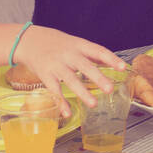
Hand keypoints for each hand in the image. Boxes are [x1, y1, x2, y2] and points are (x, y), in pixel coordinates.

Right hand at [13, 25, 128, 115]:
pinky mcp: (45, 75)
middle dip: (98, 78)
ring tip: (93, 104)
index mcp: (79, 45)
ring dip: (82, 93)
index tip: (123, 67)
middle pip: (85, 66)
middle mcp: (69, 54)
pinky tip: (68, 112)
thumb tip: (112, 62)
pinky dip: (61, 102)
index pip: (98, 51)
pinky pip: (54, 90)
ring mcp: (56, 65)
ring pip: (70, 80)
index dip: (111, 59)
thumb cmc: (55, 43)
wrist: (29, 40)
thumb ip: (91, 54)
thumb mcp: (75, 43)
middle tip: (109, 89)